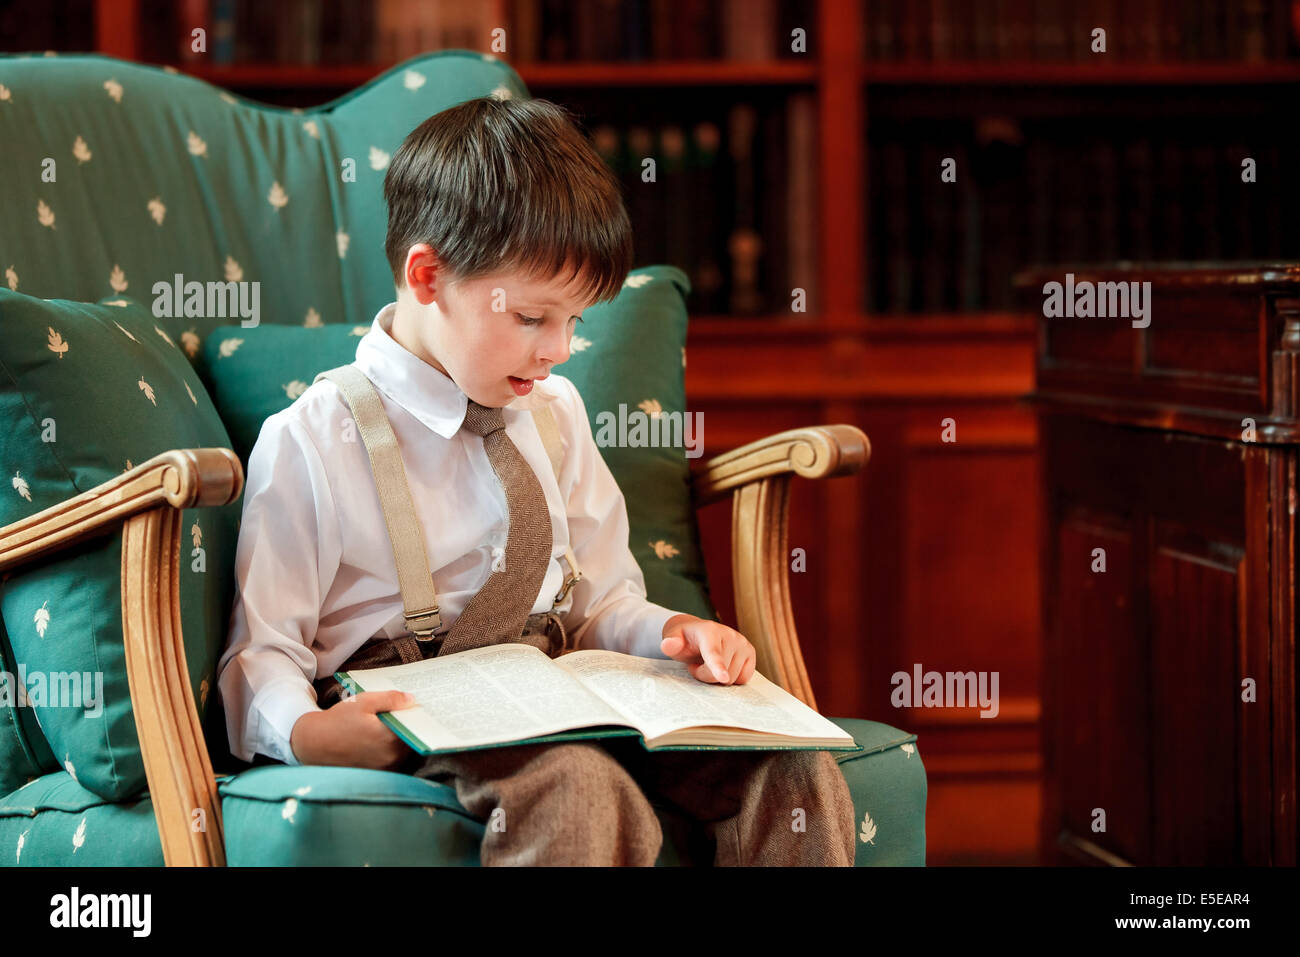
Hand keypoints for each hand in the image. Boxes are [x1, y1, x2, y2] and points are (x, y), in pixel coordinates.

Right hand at [290, 690, 416, 770]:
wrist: (312, 744)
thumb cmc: (337, 721)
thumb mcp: (363, 702)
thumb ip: (391, 699)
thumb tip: (413, 700)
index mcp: (389, 737)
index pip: (416, 727)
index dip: (418, 718)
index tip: (420, 710)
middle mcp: (390, 757)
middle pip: (411, 740)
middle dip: (410, 728)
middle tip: (408, 716)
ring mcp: (384, 769)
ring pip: (403, 752)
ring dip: (401, 741)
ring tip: (394, 728)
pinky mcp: (376, 775)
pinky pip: (393, 762)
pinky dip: (392, 752)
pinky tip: (383, 741)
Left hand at [660, 614, 755, 684]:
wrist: (696, 632)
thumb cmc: (683, 639)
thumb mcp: (672, 639)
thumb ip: (670, 643)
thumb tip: (668, 644)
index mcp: (709, 631)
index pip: (713, 653)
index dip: (717, 667)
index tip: (722, 677)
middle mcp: (730, 634)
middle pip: (720, 675)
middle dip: (705, 676)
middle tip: (696, 664)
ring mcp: (742, 643)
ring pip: (732, 679)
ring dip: (717, 678)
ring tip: (709, 663)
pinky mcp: (750, 652)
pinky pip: (743, 678)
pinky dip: (732, 677)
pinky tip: (723, 666)